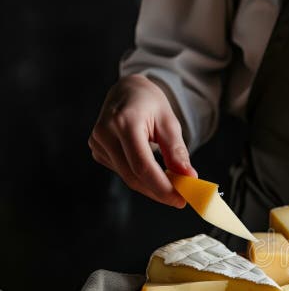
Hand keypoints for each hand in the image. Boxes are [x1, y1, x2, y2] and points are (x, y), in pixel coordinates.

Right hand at [89, 74, 196, 207]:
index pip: (142, 166)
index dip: (162, 187)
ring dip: (151, 187)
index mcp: (124, 122)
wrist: (128, 91)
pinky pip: (122, 172)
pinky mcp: (97, 150)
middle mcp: (105, 133)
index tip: (181, 199)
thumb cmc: (150, 104)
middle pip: (133, 176)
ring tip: (173, 185)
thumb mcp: (169, 123)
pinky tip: (154, 175)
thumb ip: (177, 151)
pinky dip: (141, 179)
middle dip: (159, 191)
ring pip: (128, 178)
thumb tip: (189, 177)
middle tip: (181, 199)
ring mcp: (97, 143)